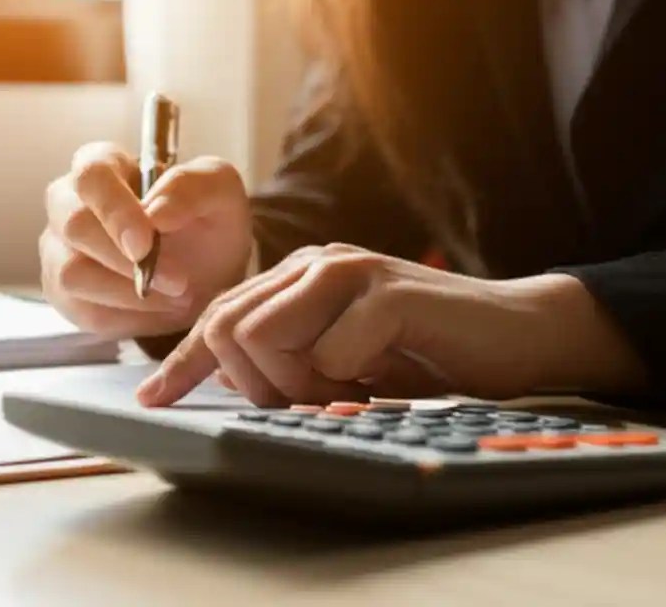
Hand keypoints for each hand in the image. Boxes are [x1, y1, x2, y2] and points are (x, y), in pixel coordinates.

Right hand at [40, 142, 252, 338]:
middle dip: (124, 260)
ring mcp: (59, 248)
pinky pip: (82, 310)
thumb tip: (154, 213)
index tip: (147, 244)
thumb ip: (190, 188)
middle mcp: (68, 203)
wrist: (209, 273)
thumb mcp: (220, 193)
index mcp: (102, 164)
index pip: (91, 176)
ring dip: (129, 293)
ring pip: (71, 273)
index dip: (114, 210)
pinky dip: (127, 316)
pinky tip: (157, 309)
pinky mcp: (64, 293)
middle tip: (177, 281)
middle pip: (73, 226)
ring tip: (176, 296)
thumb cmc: (207, 222)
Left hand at [136, 243, 646, 405]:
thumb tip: (222, 381)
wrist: (515, 336)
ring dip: (300, 382)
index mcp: (297, 278)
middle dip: (255, 381)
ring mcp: (350, 271)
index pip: (217, 316)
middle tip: (315, 396)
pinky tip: (383, 377)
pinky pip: (328, 352)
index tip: (151, 401)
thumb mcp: (339, 363)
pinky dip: (347, 381)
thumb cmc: (423, 353)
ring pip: (263, 335)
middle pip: (227, 327)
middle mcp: (314, 265)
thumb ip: (285, 360)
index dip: (180, 363)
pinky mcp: (388, 292)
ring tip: (351, 386)